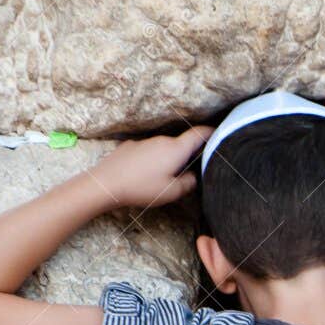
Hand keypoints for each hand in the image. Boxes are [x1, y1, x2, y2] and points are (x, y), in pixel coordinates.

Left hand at [86, 126, 209, 209]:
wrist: (106, 183)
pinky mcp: (131, 146)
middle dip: (188, 154)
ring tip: (163, 179)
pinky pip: (148, 152)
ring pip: (164, 149)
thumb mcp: (172, 192)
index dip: (211, 132)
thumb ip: (189, 183)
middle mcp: (161, 140)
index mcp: (175, 149)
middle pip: (181, 144)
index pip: (198, 134)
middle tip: (190, 172)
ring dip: (168, 160)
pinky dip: (152, 161)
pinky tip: (144, 176)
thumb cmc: (142, 188)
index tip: (218, 133)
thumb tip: (194, 176)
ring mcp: (145, 142)